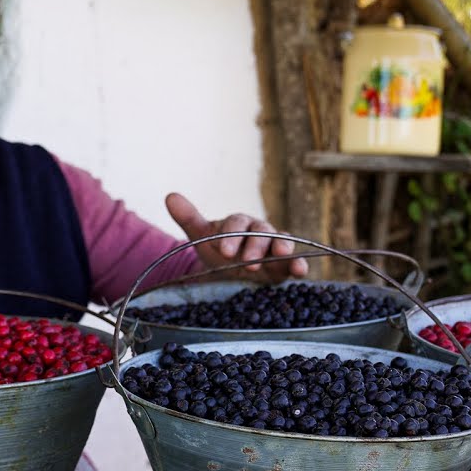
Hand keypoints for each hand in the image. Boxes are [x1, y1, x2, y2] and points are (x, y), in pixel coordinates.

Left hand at [166, 192, 308, 281]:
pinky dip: (299, 264)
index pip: (236, 224)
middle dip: (255, 246)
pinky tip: (300, 269)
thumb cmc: (219, 251)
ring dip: (283, 248)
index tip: (223, 250)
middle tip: (248, 261)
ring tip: (282, 254)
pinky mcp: (284, 266)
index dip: (231, 236)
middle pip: (261, 233)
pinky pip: (294, 263)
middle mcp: (259, 232)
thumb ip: (189, 218)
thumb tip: (169, 196)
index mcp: (239, 223)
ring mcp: (274, 249)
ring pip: (281, 243)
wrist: (230, 274)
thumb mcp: (202, 237)